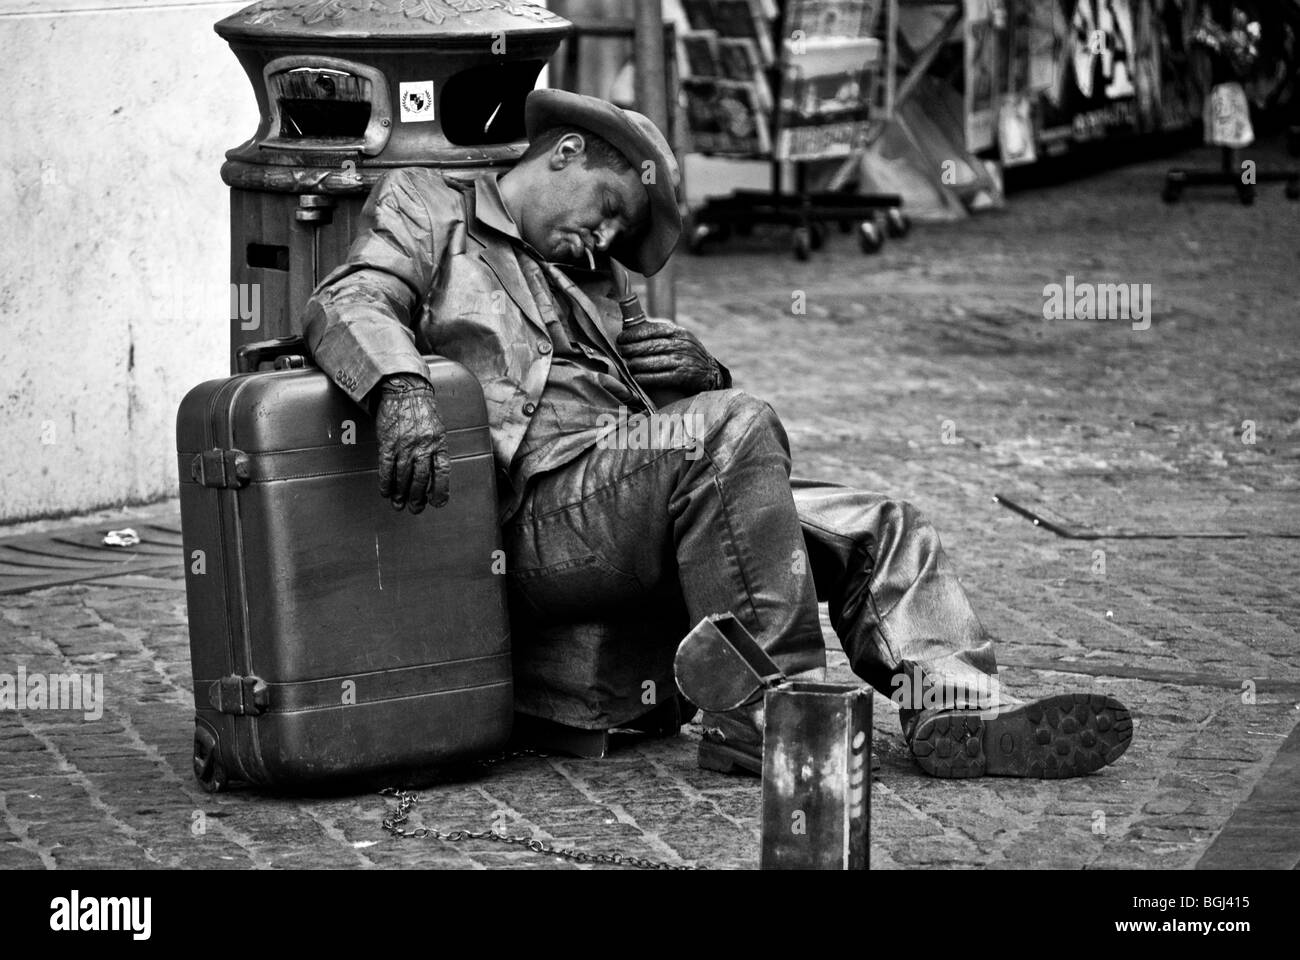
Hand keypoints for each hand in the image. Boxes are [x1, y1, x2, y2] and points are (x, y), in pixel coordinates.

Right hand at [373, 374, 449, 512]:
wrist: (404, 390)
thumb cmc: (422, 410)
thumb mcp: (437, 429)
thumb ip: (436, 449)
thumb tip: (434, 473)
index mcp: (438, 443)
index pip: (442, 472)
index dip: (440, 490)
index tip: (437, 503)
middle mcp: (422, 446)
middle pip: (421, 479)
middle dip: (418, 498)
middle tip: (415, 509)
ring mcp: (404, 445)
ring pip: (403, 477)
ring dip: (400, 494)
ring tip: (399, 505)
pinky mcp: (387, 443)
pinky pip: (386, 468)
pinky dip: (386, 482)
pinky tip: (386, 492)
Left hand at [616, 319, 724, 395]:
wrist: (710, 373)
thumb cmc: (687, 355)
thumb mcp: (679, 339)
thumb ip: (660, 335)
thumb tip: (631, 330)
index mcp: (678, 332)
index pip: (653, 329)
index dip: (634, 333)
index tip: (621, 338)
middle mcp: (682, 344)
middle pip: (651, 345)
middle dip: (632, 348)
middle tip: (621, 352)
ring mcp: (684, 360)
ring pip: (654, 361)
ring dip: (637, 364)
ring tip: (627, 365)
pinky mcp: (684, 376)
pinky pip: (662, 377)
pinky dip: (647, 378)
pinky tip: (637, 378)